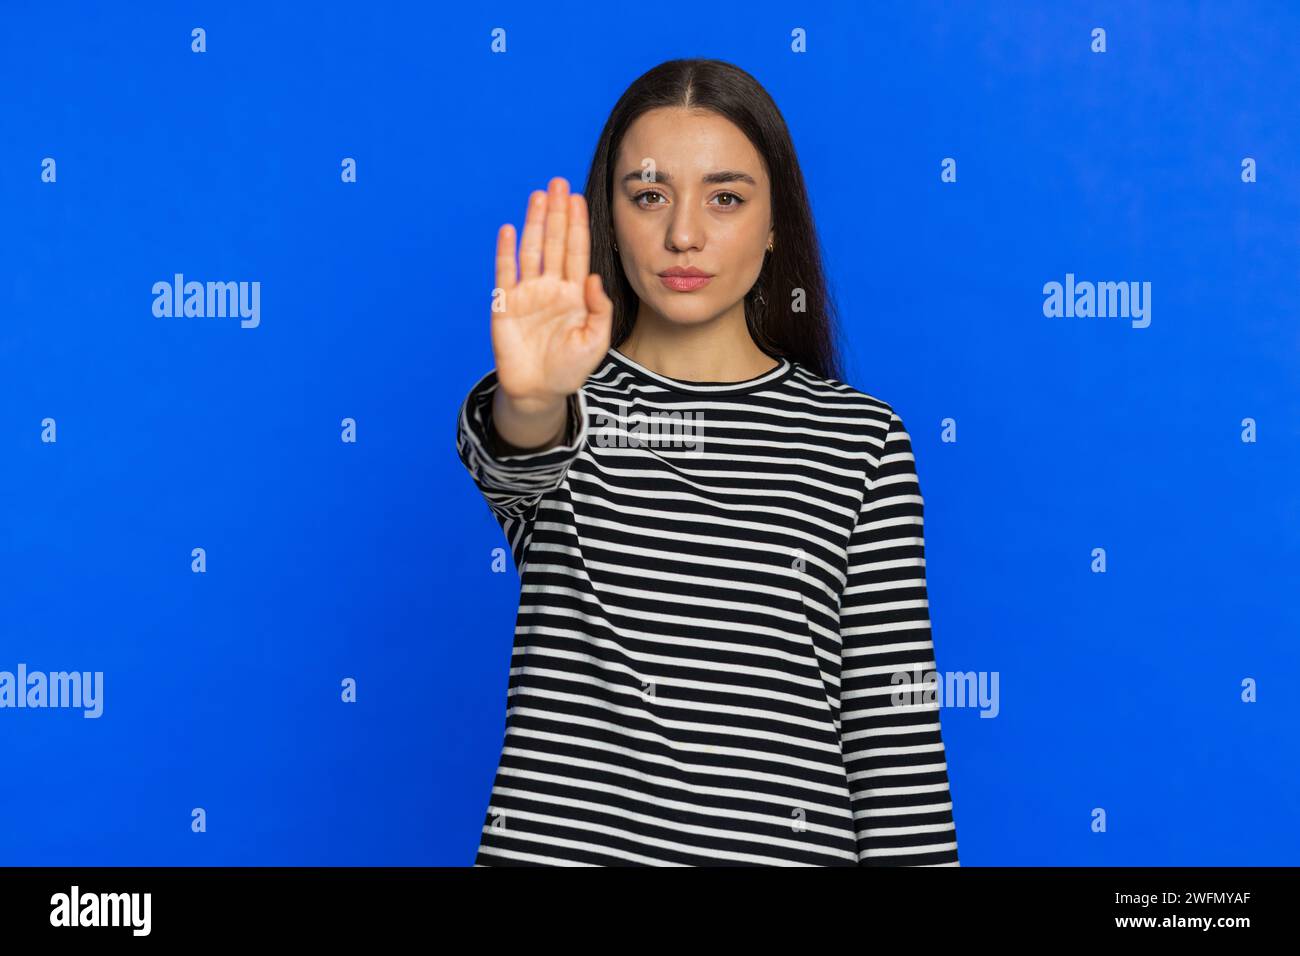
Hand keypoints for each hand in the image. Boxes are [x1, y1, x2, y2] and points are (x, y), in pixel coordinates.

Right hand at [491, 177, 612, 408]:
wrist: (539, 391)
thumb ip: (600, 310)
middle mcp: (551, 287)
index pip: (577, 252)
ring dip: (534, 223)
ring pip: (531, 250)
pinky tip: (508, 230)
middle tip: (557, 183)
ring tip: (538, 196)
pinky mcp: (506, 304)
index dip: (578, 226)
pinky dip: (506, 252)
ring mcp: (528, 293)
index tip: (578, 199)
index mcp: (575, 293)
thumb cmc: (570, 368)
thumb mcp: (596, 342)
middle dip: (556, 213)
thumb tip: (595, 279)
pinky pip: (505, 273)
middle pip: (555, 243)